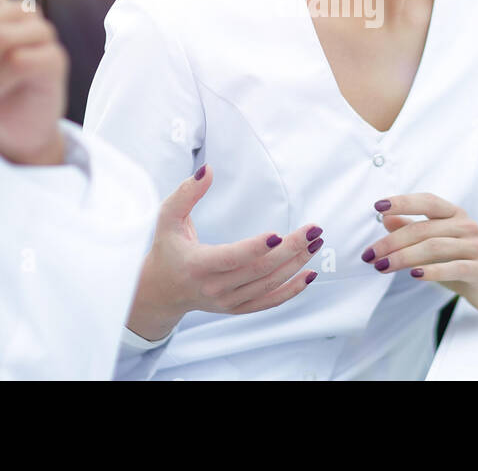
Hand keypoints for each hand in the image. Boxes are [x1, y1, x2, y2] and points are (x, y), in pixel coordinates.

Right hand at [126, 165, 322, 340]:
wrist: (162, 290)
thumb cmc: (167, 248)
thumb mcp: (168, 218)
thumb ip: (186, 193)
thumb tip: (207, 169)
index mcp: (197, 265)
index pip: (231, 258)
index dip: (255, 248)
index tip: (278, 234)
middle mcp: (214, 288)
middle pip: (258, 270)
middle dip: (289, 250)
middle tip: (313, 230)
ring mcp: (228, 301)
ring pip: (268, 285)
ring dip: (296, 264)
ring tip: (316, 242)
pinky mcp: (238, 308)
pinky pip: (269, 302)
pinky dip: (292, 290)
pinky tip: (310, 273)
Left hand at [361, 193, 477, 312]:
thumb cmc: (459, 259)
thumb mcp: (435, 242)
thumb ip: (412, 229)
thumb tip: (385, 217)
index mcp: (454, 214)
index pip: (427, 201)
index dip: (403, 202)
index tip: (378, 206)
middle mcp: (466, 225)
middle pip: (424, 229)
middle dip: (392, 242)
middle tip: (370, 254)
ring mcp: (476, 246)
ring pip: (434, 247)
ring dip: (404, 257)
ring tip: (381, 266)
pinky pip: (455, 267)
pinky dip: (432, 271)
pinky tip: (414, 275)